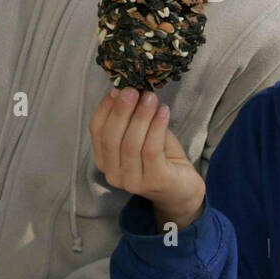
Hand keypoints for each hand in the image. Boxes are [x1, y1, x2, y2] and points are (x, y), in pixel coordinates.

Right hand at [89, 87, 205, 228]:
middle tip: (132, 90)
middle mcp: (113, 174)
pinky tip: (164, 111)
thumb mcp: (142, 135)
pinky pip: (151, 150)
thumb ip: (133, 119)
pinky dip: (156, 127)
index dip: (105, 108)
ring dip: (141, 116)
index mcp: (105, 160)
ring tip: (151, 98)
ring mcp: (133, 181)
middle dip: (121, 110)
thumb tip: (127, 91)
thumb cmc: (161, 158)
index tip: (116, 90)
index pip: (97, 131)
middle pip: (111, 137)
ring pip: (131, 143)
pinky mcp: (154, 181)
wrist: (182, 189)